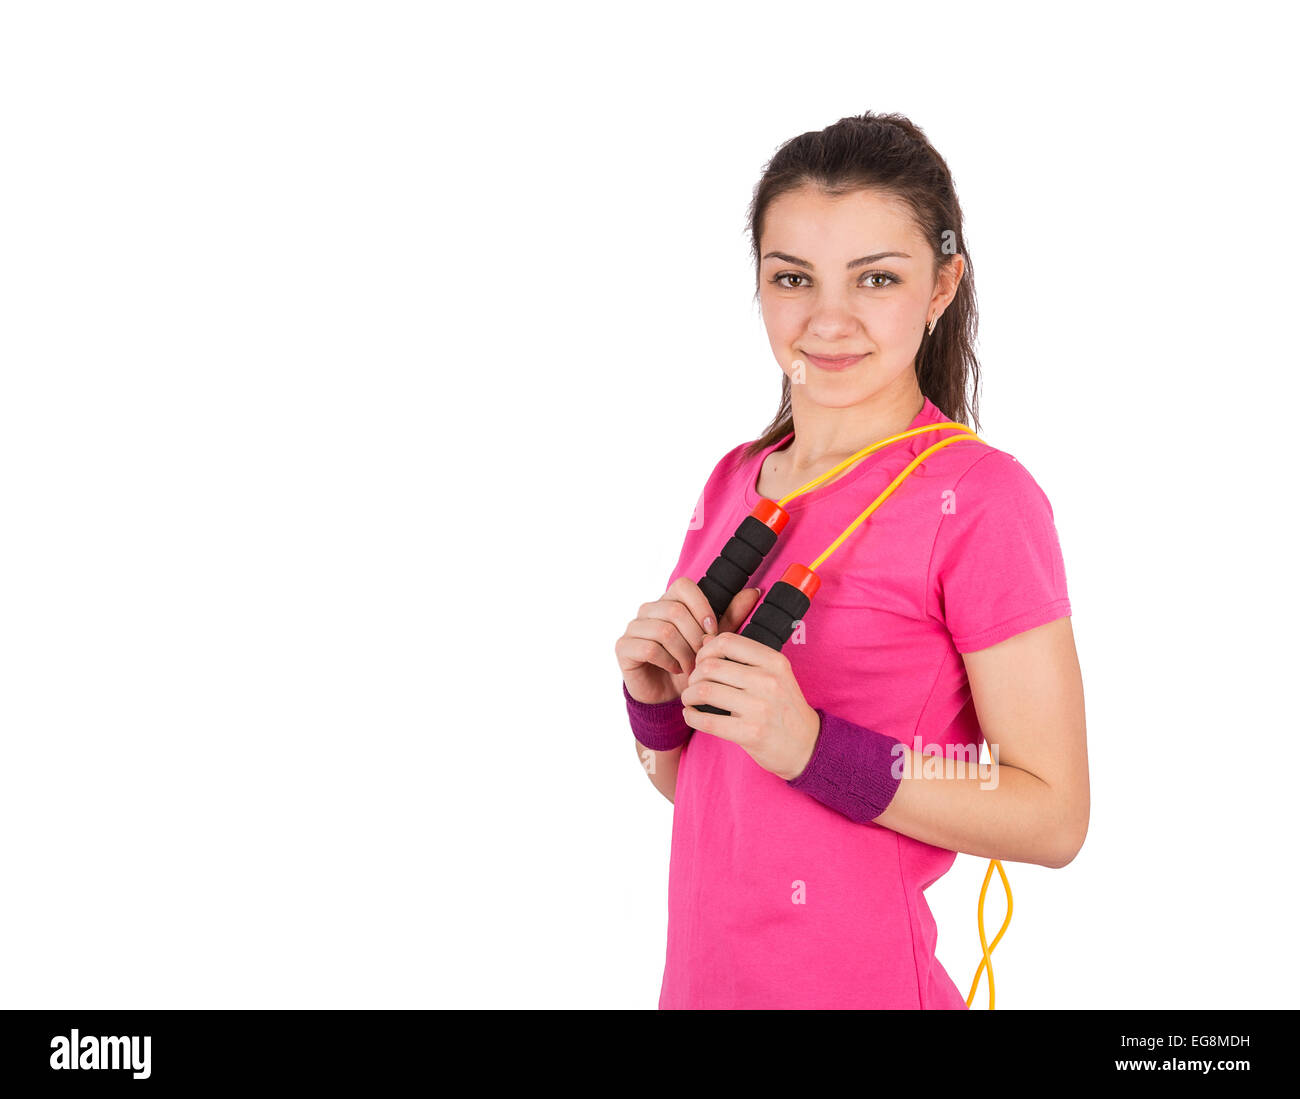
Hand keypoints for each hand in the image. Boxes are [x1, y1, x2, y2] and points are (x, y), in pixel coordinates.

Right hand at [615, 580, 762, 704]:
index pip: (683, 585)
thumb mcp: (715, 641)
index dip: (701, 606)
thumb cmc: (691, 664)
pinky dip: (668, 661)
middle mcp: (649, 610)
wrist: (669, 694)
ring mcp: (634, 627)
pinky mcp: (623, 647)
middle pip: (674, 610)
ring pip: (663, 630)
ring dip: (683, 652)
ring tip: (691, 667)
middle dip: (695, 637)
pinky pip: (648, 648)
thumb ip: (731, 617)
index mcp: (669, 601)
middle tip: (703, 656)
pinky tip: (675, 669)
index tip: (713, 630)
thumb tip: (755, 591)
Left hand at [679, 631, 820, 779]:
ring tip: (689, 699)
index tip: (701, 662)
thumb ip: (743, 657)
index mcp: (774, 661)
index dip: (705, 650)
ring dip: (688, 695)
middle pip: (710, 667)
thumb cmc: (784, 707)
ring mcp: (760, 708)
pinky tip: (691, 715)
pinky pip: (707, 720)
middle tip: (693, 684)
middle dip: (693, 676)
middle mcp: (768, 681)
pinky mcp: (751, 733)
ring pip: (705, 691)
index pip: (727, 642)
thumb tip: (705, 640)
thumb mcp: (775, 674)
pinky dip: (691, 716)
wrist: (807, 745)